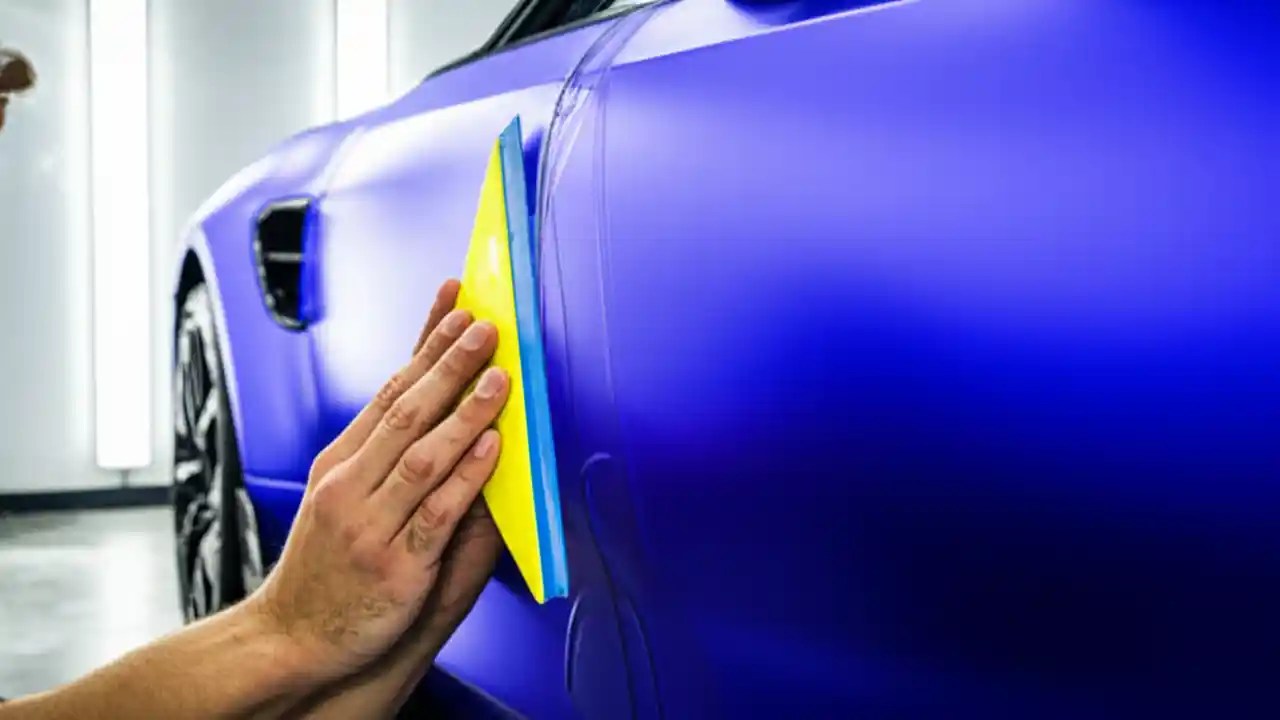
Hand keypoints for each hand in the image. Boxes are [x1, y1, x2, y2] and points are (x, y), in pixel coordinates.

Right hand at [244, 279, 508, 679]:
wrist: (291, 640)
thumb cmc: (327, 570)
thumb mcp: (344, 502)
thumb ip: (387, 461)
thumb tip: (443, 413)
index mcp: (340, 463)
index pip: (388, 390)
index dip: (426, 346)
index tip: (456, 307)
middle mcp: (350, 486)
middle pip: (406, 411)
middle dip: (449, 365)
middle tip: (484, 328)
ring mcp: (371, 525)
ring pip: (423, 456)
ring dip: (464, 412)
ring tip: (498, 378)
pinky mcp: (396, 566)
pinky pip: (436, 513)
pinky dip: (464, 478)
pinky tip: (489, 449)